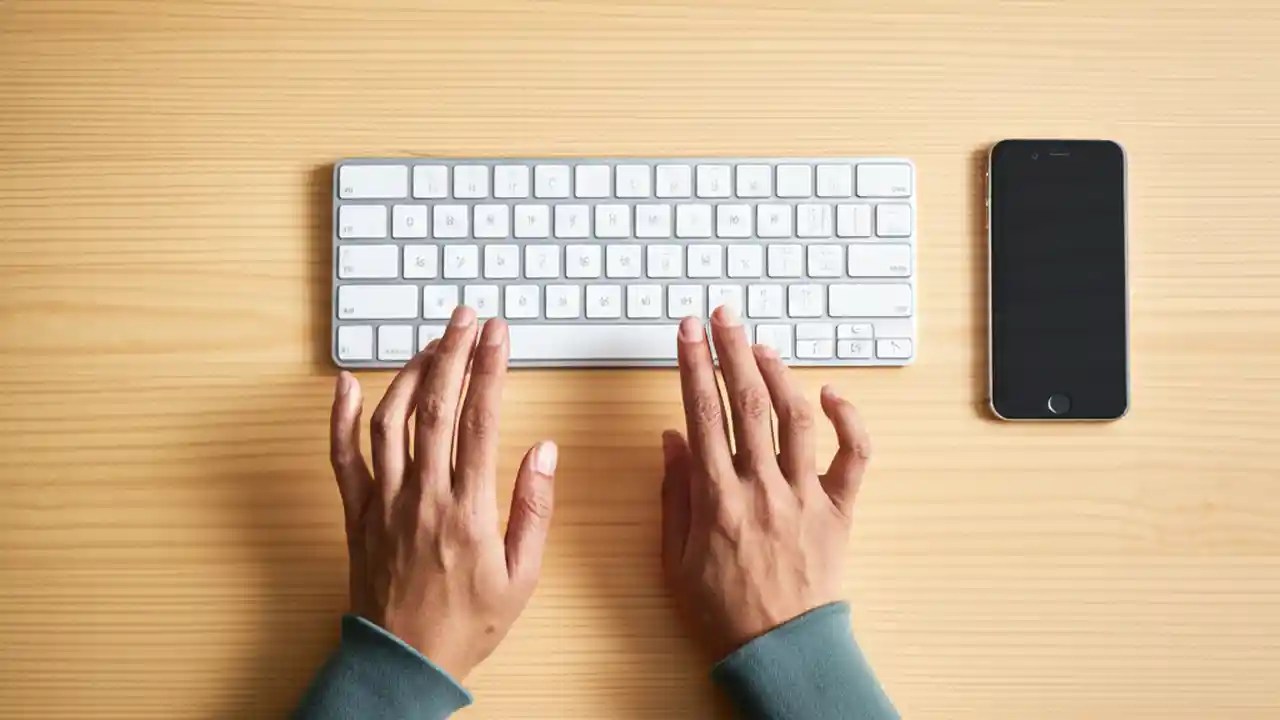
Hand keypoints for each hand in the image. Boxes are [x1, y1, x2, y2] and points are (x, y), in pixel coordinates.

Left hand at [328, 307, 557, 679]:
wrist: (404, 664)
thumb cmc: (467, 624)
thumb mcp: (522, 576)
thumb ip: (534, 509)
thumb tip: (544, 451)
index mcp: (469, 510)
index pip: (479, 421)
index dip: (489, 369)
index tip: (497, 333)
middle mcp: (423, 497)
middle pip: (433, 407)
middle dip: (450, 352)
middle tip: (463, 315)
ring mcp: (384, 502)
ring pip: (389, 422)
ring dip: (407, 373)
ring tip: (429, 342)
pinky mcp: (357, 514)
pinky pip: (342, 458)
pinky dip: (340, 418)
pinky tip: (347, 384)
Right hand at [661, 308, 871, 658]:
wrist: (778, 649)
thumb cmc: (723, 608)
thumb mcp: (675, 557)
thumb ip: (674, 493)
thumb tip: (674, 437)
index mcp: (717, 498)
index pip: (701, 413)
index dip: (692, 365)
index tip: (687, 331)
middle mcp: (762, 487)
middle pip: (746, 402)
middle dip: (731, 350)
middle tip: (722, 314)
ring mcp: (805, 495)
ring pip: (795, 417)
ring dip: (778, 373)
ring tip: (761, 343)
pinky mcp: (840, 508)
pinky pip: (855, 456)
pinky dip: (849, 419)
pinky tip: (831, 392)